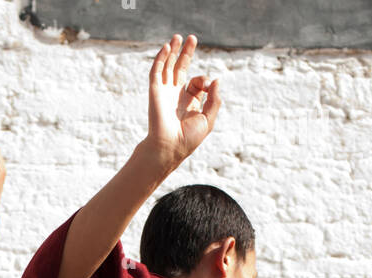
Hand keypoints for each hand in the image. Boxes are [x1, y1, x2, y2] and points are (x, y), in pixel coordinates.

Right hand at [147, 34, 219, 169]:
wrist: (169, 148)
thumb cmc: (188, 139)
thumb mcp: (208, 119)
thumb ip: (214, 100)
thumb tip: (216, 80)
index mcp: (189, 103)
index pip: (196, 83)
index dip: (203, 80)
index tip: (207, 86)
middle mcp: (176, 96)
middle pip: (180, 68)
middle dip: (186, 53)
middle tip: (192, 38)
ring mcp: (165, 93)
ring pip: (168, 67)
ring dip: (172, 51)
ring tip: (178, 37)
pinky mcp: (155, 91)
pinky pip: (157, 71)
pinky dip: (161, 59)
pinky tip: (167, 47)